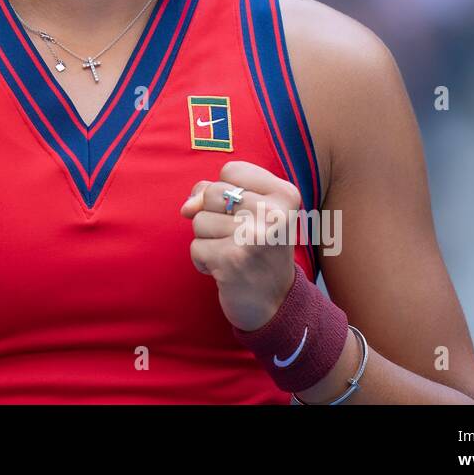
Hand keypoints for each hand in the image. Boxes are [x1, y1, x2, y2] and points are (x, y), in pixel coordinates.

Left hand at [179, 160, 303, 331]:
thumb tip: (188, 206)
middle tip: (240, 239)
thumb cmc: (258, 250)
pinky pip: (196, 247)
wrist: (275, 304)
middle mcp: (275, 214)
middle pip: (213, 193)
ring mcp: (254, 237)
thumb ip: (214, 193)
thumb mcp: (249, 212)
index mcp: (285, 195)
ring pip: (200, 220)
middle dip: (215, 217)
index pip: (231, 170)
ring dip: (209, 240)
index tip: (247, 215)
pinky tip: (226, 270)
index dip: (227, 192)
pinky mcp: (232, 259)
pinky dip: (204, 261)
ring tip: (234, 254)